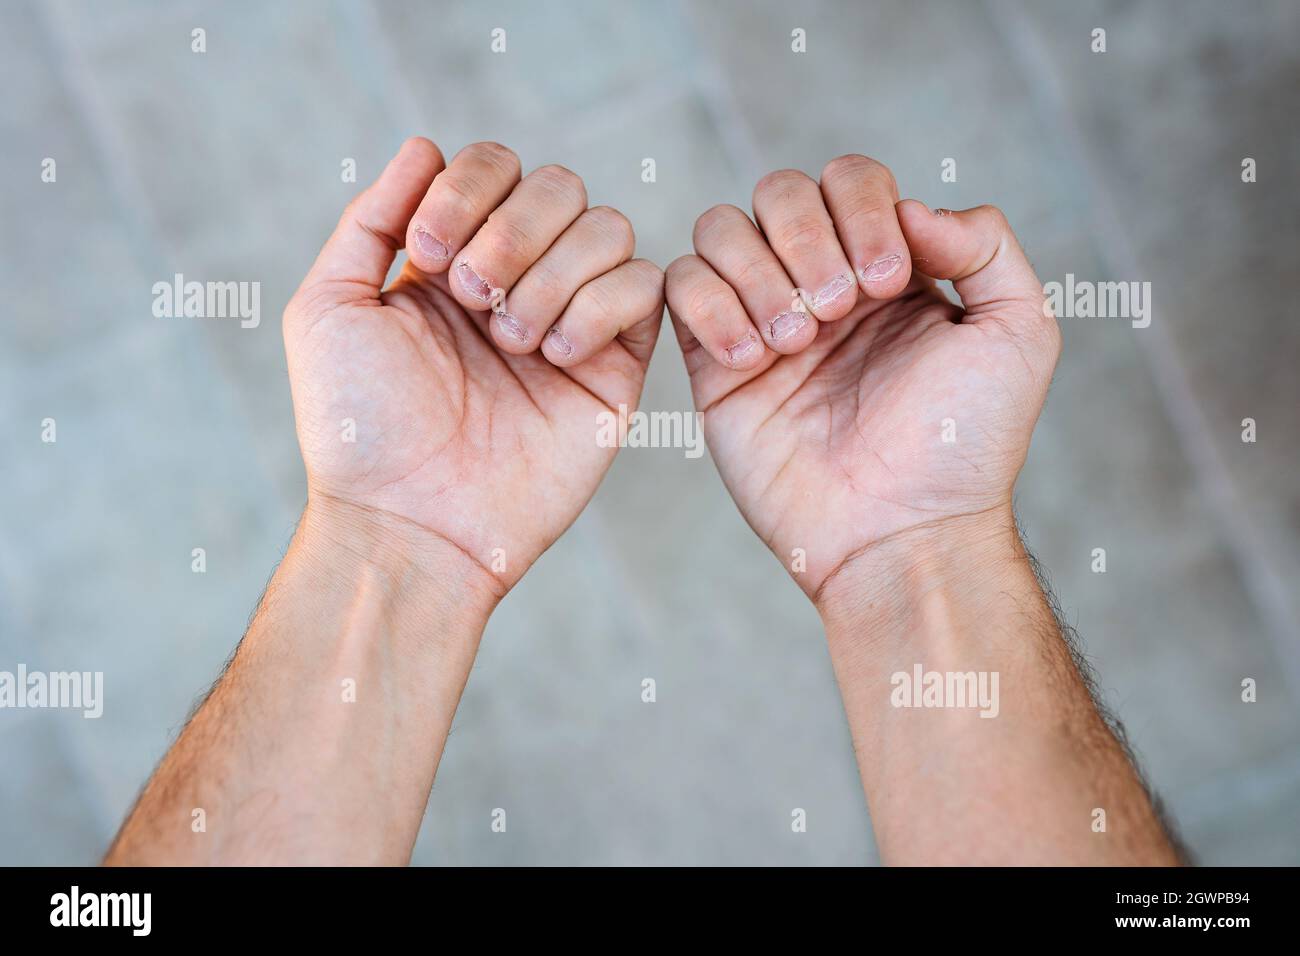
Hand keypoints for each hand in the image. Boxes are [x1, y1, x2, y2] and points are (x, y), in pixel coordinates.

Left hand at [284, 138, 663, 598]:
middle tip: (471, 297)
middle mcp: (517, 279)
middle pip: (559, 184)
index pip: (494, 166)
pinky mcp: (616, 367)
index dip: (468, 189)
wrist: (410, 523)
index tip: (424, 258)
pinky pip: (645, 287)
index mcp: (453, 257)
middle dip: (511, 229)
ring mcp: (571, 320)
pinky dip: (599, 307)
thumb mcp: (330, 307)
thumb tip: (424, 146)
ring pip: (608, 227)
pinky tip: (554, 356)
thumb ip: (372, 219)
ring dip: (552, 272)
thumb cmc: (359, 426)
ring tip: (511, 339)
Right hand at [665, 155, 1060, 603]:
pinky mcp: (715, 365)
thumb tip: (913, 207)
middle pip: (778, 191)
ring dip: (758, 272)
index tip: (888, 282)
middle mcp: (822, 284)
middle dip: (805, 237)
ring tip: (795, 339)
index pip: (850, 179)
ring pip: (719, 228)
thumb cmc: (963, 444)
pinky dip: (711, 307)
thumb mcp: (1019, 332)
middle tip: (837, 311)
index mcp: (888, 268)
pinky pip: (680, 287)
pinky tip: (754, 360)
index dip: (862, 209)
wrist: (901, 531)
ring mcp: (764, 320)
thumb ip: (986, 243)